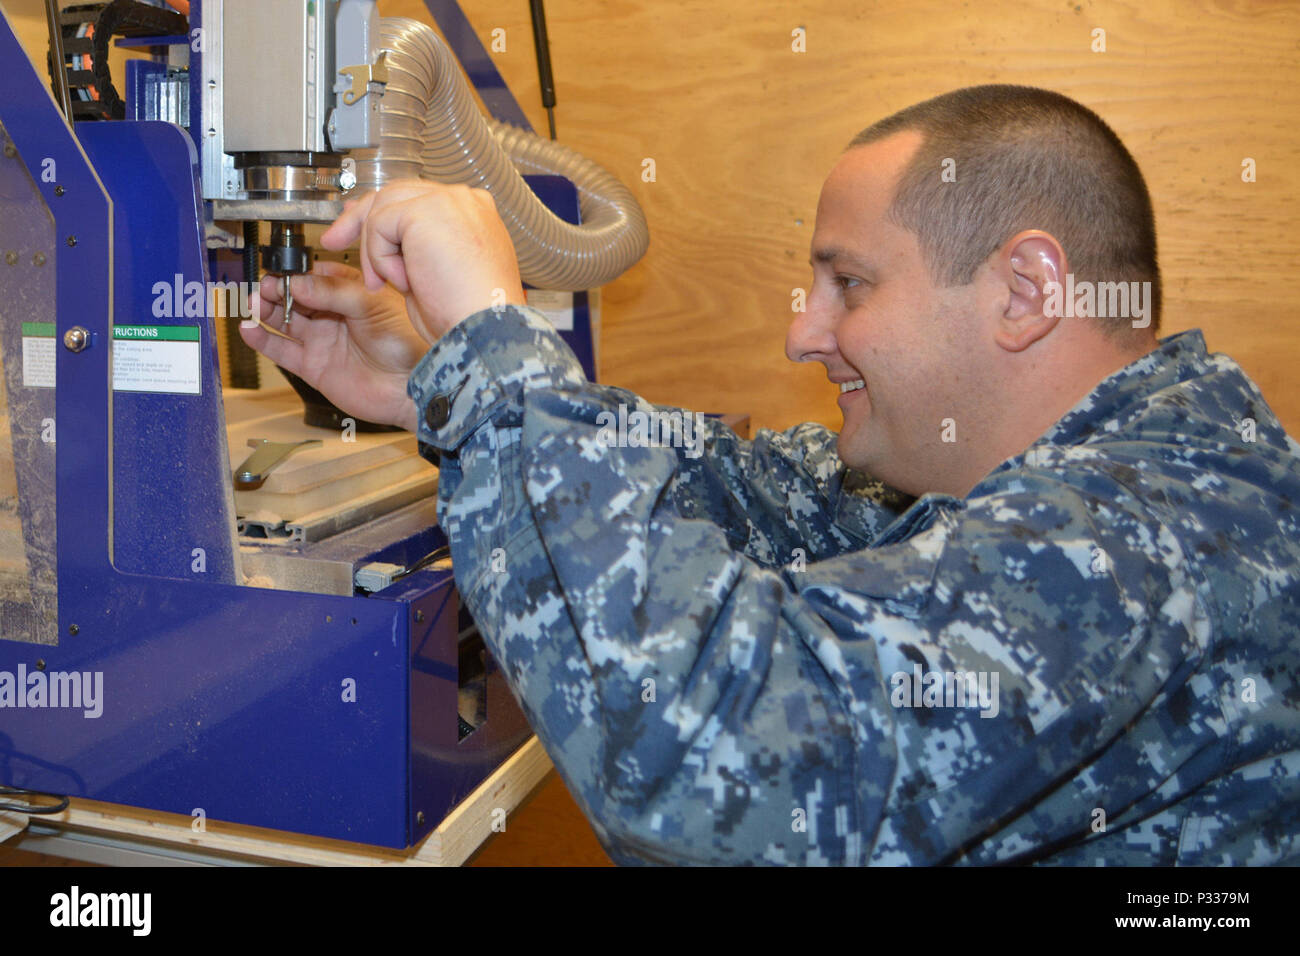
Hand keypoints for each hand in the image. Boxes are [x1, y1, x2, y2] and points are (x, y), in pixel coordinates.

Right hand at [238, 260, 429, 431]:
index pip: (315, 276)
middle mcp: (334, 315)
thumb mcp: (371, 306)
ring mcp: (322, 340)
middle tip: (267, 285)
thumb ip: (333, 293)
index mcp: (351, 293)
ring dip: (266, 310)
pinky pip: (282, 350)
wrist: (410, 388)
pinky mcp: (313, 366)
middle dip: (278, 288)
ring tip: (254, 301)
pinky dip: (262, 340)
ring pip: (284, 320)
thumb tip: (298, 283)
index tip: (283, 268)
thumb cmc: (405, 344)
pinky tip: (249, 328)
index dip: (298, 272)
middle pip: (295, 296)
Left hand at [320, 180, 525, 340]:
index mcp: (471, 213)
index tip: (357, 231)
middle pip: (395, 194)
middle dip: (360, 220)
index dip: (383, 215)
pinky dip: (381, 258)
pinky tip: (405, 281)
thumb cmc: (466, 314)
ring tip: (385, 284)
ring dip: (374, 251)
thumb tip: (371, 224)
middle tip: (334, 241)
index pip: (416, 199)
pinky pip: (380, 225)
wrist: (484, 329)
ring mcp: (447, 200)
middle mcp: (463, 200)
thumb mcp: (432, 272)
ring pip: (383, 209)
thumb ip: (408, 245)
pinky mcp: (427, 210)